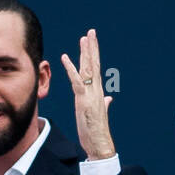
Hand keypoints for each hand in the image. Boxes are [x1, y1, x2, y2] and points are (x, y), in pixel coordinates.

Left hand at [60, 28, 115, 160]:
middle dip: (92, 48)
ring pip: (88, 69)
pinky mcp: (83, 100)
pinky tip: (65, 57)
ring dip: (86, 52)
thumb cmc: (96, 131)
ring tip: (85, 37)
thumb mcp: (98, 114)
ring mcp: (91, 94)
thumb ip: (104, 104)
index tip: (92, 42)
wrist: (99, 143)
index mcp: (98, 92)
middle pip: (94, 64)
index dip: (94, 55)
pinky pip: (76, 81)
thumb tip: (109, 98)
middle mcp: (96, 90)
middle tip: (91, 32)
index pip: (96, 69)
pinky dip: (70, 69)